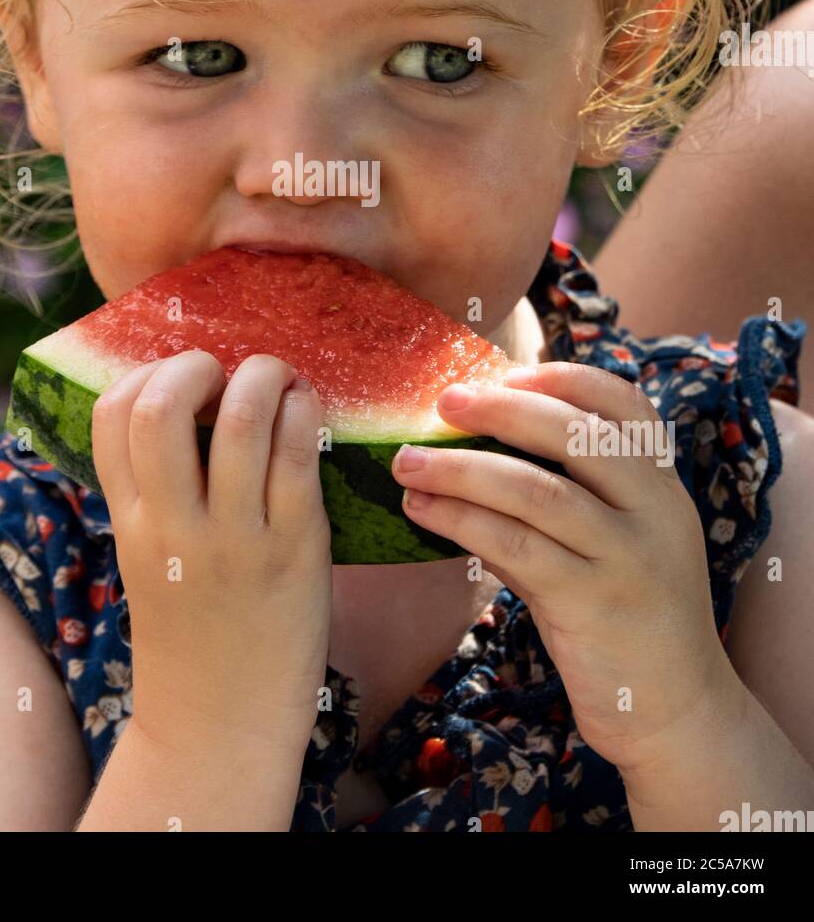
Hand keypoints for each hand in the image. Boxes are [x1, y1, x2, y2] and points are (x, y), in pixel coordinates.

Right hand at [91, 350, 331, 752]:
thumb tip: (183, 402)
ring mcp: (235, 536)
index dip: (145, 374)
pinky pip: (297, 454)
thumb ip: (154, 489)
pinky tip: (305, 408)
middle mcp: (174, 524)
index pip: (110, 416)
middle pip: (161, 407)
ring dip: (262, 375)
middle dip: (194, 364)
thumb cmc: (192, 625)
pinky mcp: (296, 545)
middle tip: (224, 373)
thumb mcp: (147, 555)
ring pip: (241, 419)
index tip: (180, 380)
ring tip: (275, 378)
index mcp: (130, 521)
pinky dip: (303, 410)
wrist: (223, 719)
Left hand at [392, 361, 737, 777]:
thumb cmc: (625, 613)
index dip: (558, 378)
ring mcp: (629, 557)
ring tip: (407, 463)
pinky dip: (462, 520)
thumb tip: (469, 445)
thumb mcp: (608, 541)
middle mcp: (655, 511)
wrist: (676, 710)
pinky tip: (423, 511)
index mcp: (663, 483)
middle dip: (502, 408)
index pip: (621, 403)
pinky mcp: (594, 604)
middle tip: (444, 401)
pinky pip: (517, 547)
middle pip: (574, 433)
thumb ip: (559, 494)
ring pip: (537, 490)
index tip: (502, 373)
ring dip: (462, 469)